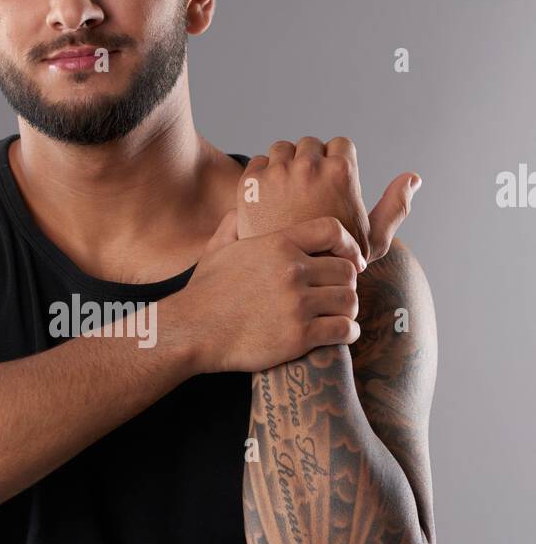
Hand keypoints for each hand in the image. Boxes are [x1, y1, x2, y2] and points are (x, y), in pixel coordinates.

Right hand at [174, 210, 362, 374]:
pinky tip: (341, 334)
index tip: (353, 260)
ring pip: (349, 300)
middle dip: (346, 283)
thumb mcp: (217, 248)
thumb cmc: (204, 292)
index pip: (333, 230)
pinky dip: (348, 333)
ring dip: (348, 309)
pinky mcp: (299, 336)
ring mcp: (297, 303)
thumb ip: (236, 223)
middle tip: (338, 294)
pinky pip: (344, 329)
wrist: (190, 330)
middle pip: (346, 270)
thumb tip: (244, 206)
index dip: (350, 245)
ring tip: (340, 315)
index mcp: (277, 243)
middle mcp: (291, 269)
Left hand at [236, 137, 420, 263]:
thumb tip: (413, 177)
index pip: (340, 144)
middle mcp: (309, 166)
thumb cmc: (336, 265)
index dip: (336, 164)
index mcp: (342, 171)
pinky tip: (268, 201)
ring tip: (287, 195)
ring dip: (285, 165)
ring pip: (282, 149)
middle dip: (310, 163)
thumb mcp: (373, 241)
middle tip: (307, 193)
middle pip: (310, 144)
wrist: (288, 284)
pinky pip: (258, 163)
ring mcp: (278, 172)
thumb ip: (396, 207)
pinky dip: (263, 176)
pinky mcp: (251, 183)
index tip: (330, 186)